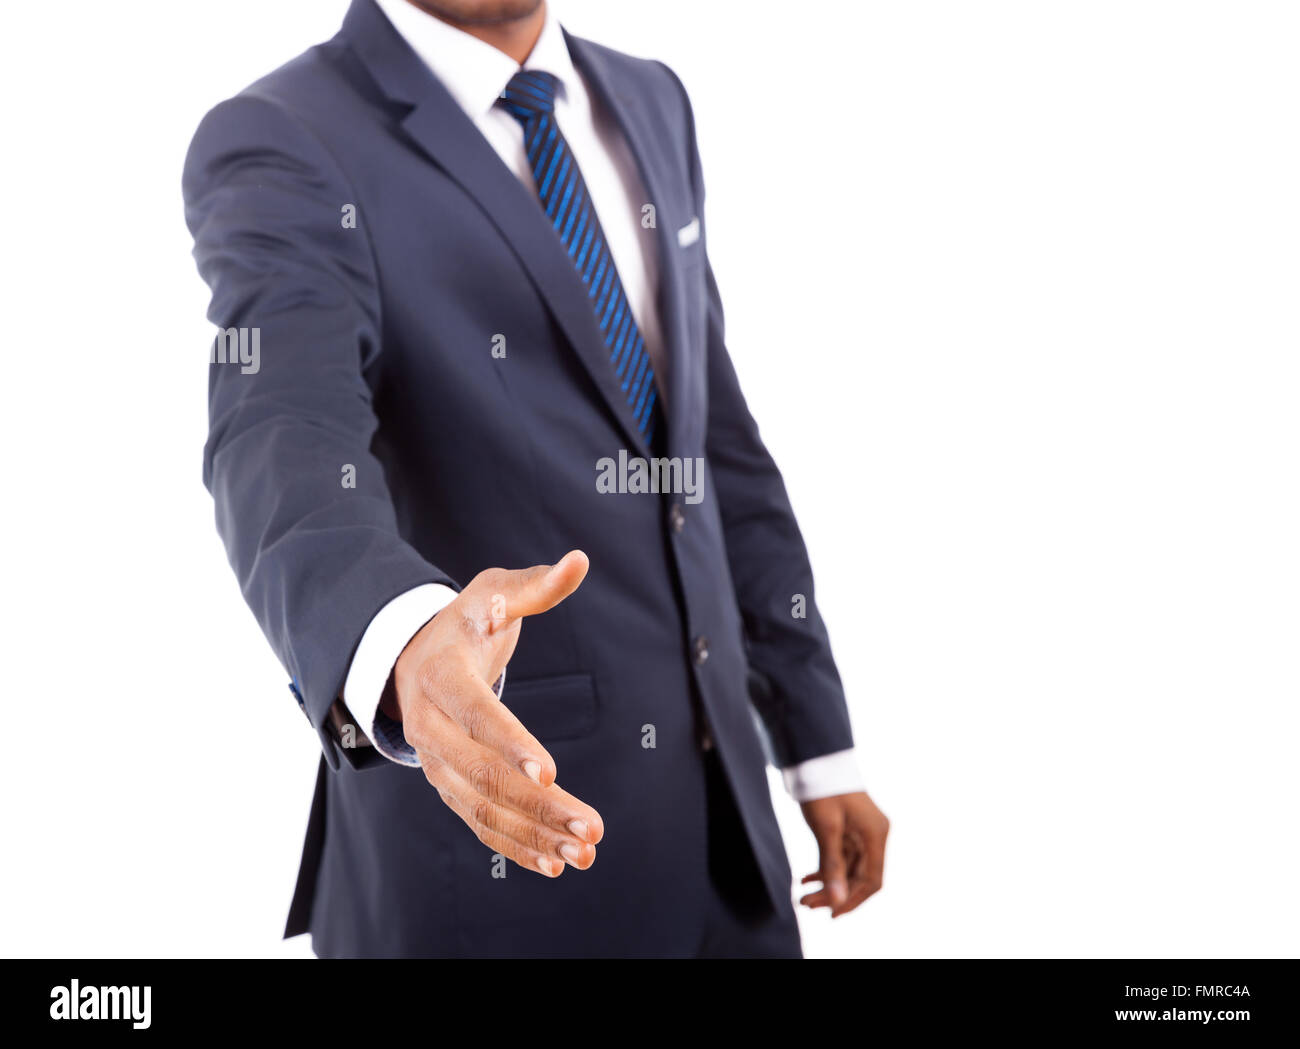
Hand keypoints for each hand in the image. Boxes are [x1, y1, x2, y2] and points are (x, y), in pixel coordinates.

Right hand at [389, 550, 603, 877]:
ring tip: (584, 853)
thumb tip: (580, 560)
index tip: (550, 772)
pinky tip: (554, 864)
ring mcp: (435, 763)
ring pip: (483, 808)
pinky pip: (479, 824)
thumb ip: (536, 585)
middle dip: (540, 806)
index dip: (510, 742)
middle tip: (592, 828)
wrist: (411, 657)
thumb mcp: (493, 592)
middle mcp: (430, 727)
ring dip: (534, 835)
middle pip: (483, 774)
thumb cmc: (464, 620)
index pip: (476, 714)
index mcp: (441, 676)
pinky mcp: (448, 785)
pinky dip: (515, 846)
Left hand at [798, 791, 888, 916]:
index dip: (853, 900)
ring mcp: (861, 832)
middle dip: (834, 893)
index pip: (872, 880)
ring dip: (827, 883)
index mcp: (876, 835)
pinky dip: (825, 868)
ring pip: (847, 868)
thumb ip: (832, 866)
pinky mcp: (848, 829)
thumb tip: (836, 901)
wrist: (814, 759)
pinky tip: (805, 879)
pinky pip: (840, 857)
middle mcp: (873, 835)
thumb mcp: (826, 830)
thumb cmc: (823, 789)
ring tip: (802, 896)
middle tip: (806, 905)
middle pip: (859, 876)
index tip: (831, 914)